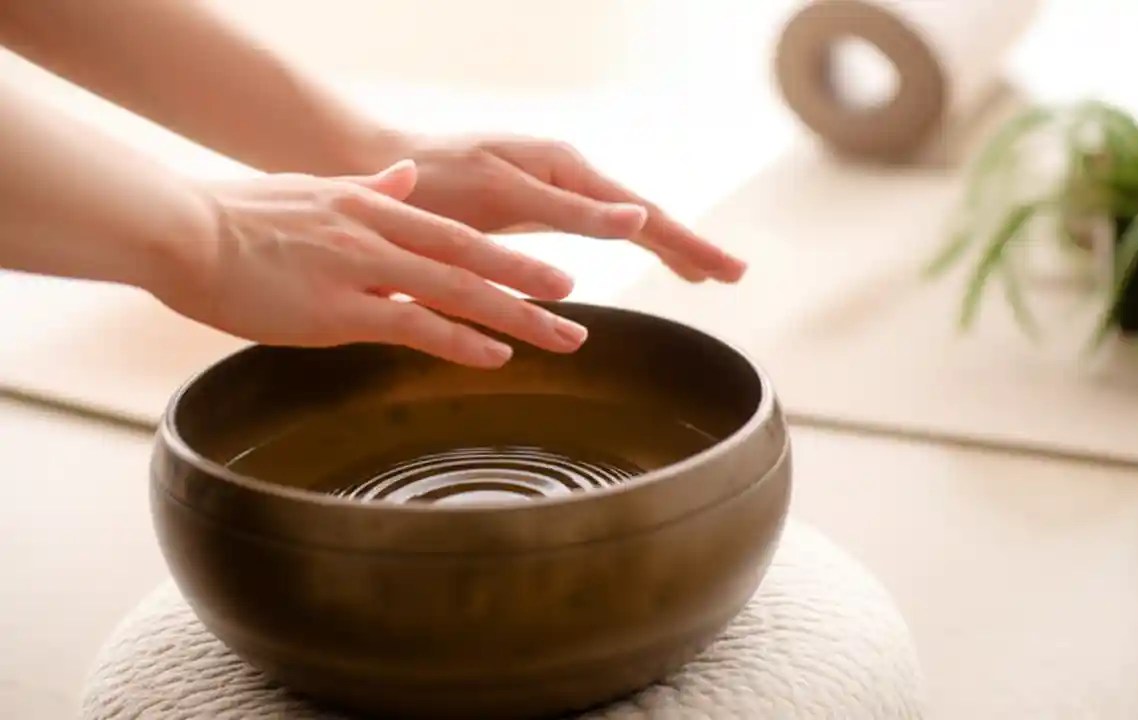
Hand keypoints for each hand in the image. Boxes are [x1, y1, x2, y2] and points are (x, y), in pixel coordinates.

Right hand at [160, 161, 590, 367]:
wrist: (182, 230)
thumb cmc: (238, 217)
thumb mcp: (315, 191)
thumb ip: (369, 190)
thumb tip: (405, 176)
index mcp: (374, 207)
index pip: (456, 232)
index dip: (507, 253)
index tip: (546, 270)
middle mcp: (380, 234)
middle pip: (473, 259)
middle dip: (531, 281)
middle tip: (576, 301)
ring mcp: (363, 271)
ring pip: (458, 292)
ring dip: (517, 316)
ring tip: (562, 336)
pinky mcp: (339, 310)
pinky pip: (415, 326)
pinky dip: (462, 341)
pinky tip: (496, 356)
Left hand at [384, 134, 746, 282]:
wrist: (380, 169)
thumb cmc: (433, 181)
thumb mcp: (502, 195)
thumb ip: (569, 210)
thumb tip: (640, 218)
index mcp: (564, 169)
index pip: (643, 214)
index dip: (687, 245)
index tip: (726, 271)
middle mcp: (565, 173)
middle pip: (644, 215)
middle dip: (690, 244)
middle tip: (735, 274)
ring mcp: (552, 187)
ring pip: (624, 219)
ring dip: (666, 243)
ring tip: (702, 271)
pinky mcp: (535, 202)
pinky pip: (598, 223)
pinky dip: (630, 239)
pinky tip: (642, 250)